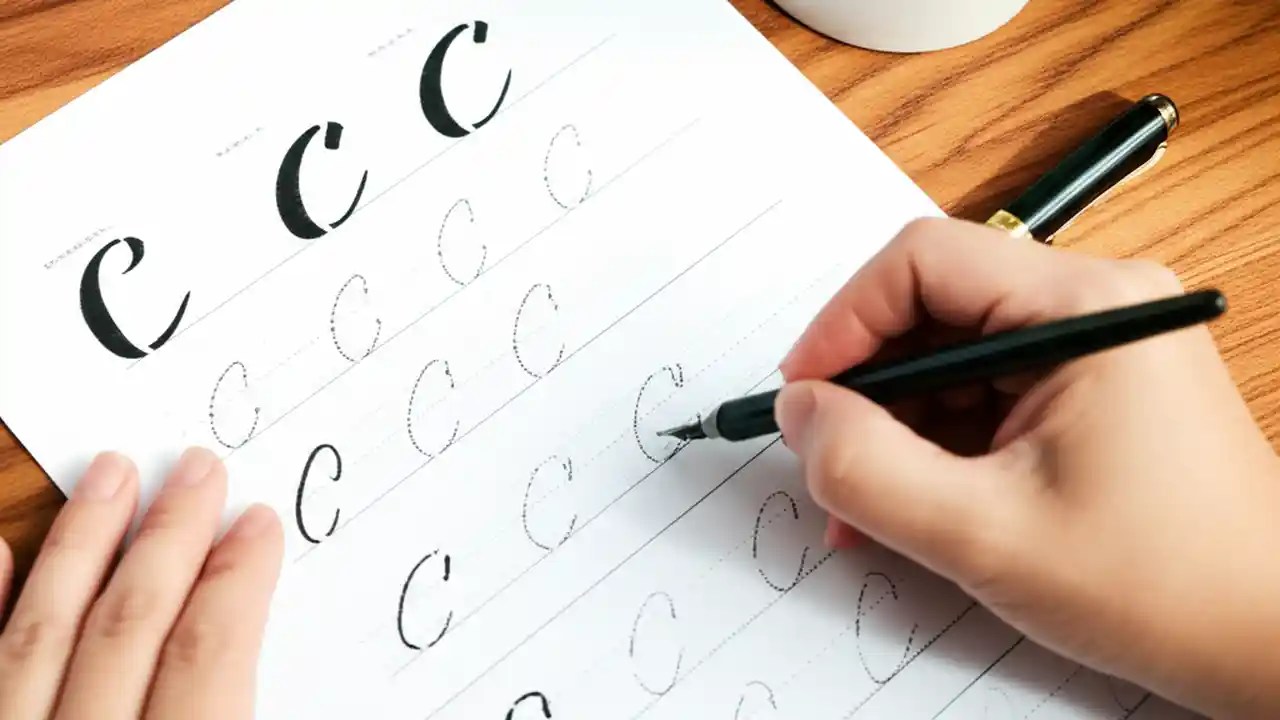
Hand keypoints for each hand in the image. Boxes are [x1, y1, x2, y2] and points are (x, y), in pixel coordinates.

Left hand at [0, 447, 282, 718]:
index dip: (238, 583)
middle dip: (171, 538)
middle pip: (129, 624)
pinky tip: (2, 548)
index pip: (205, 656)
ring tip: (111, 474)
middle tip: (198, 472)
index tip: (259, 526)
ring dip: (81, 544)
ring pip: (42, 632)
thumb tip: (253, 635)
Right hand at [775, 218, 1279, 719]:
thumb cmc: (1166, 586)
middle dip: (867, 387)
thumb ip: (867, 470)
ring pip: (953, 353)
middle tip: (826, 457)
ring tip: (868, 505)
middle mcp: (1097, 304)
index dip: (843, 324)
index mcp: (1087, 307)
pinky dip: (938, 440)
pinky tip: (915, 500)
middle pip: (934, 306)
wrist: (1273, 640)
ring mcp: (1098, 343)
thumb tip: (799, 414)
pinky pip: (986, 388)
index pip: (923, 262)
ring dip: (897, 423)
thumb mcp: (985, 534)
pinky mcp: (1093, 384)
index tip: (803, 395)